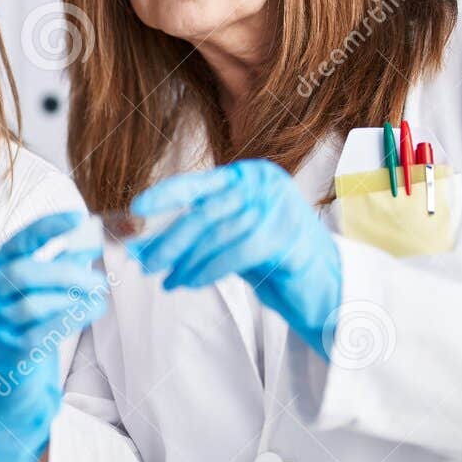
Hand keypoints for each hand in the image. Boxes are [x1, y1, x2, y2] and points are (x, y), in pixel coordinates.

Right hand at [0, 211, 108, 461]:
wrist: (0, 393)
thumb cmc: (21, 335)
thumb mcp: (31, 297)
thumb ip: (55, 266)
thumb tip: (91, 236)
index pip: (14, 244)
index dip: (46, 228)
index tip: (77, 218)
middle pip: (21, 272)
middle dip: (65, 271)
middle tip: (98, 278)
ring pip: (33, 303)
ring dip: (72, 296)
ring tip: (98, 296)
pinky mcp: (7, 354)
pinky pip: (43, 331)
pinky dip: (72, 317)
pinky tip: (91, 311)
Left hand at [126, 159, 341, 358]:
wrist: (324, 285)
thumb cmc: (272, 260)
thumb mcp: (231, 236)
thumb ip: (198, 231)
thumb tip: (146, 242)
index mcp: (250, 175)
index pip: (200, 182)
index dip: (166, 194)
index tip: (137, 209)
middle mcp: (266, 183)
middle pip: (205, 212)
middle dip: (170, 240)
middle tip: (147, 263)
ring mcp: (279, 207)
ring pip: (217, 234)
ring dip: (186, 261)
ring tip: (169, 280)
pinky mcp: (288, 235)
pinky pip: (235, 253)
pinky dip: (207, 269)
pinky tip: (192, 281)